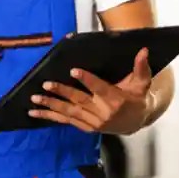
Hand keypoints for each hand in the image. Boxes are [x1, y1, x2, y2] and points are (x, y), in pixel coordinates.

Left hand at [29, 47, 153, 134]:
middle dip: (61, 92)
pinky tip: (36, 113)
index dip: (86, 79)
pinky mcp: (87, 127)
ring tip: (35, 99)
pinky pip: (66, 121)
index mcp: (115, 99)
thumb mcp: (142, 84)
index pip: (99, 88)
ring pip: (69, 112)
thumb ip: (141, 68)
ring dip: (51, 105)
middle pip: (79, 100)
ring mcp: (93, 122)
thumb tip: (143, 50)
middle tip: (46, 84)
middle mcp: (103, 112)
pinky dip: (51, 116)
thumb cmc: (137, 99)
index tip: (73, 71)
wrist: (136, 123)